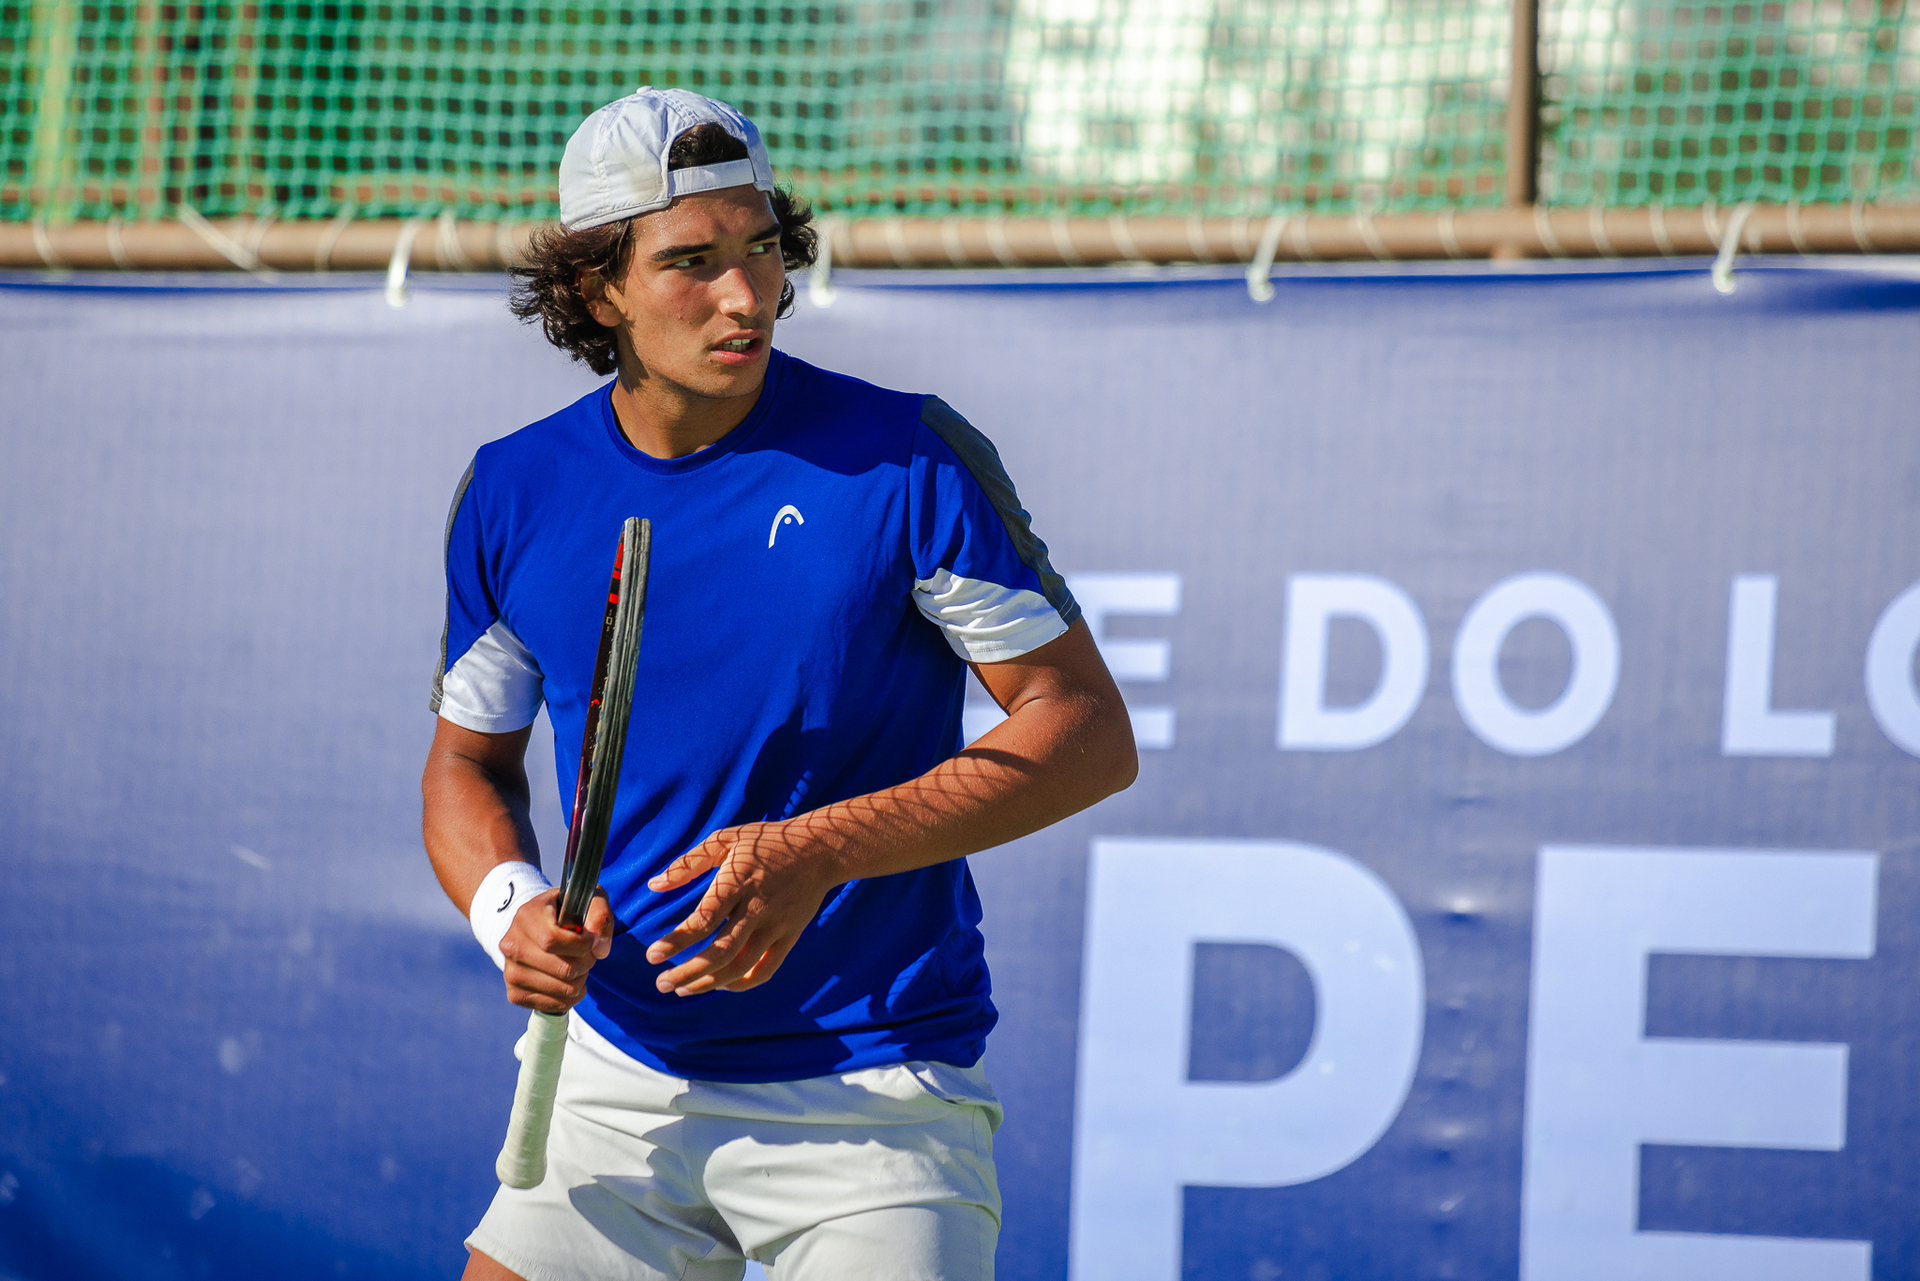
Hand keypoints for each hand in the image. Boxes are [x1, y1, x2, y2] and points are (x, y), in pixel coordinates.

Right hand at [499, 886, 614, 1012]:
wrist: (540, 927)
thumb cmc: (568, 912)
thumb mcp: (588, 900)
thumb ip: (600, 916)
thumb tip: (599, 949)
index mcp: (526, 916)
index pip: (552, 941)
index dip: (581, 945)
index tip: (591, 940)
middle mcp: (511, 945)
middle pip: (562, 969)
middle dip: (586, 963)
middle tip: (588, 955)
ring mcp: (510, 971)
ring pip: (562, 989)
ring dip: (581, 980)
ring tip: (578, 966)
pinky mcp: (515, 993)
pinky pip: (553, 1005)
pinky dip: (571, 997)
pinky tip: (571, 982)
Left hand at [645, 818, 845, 995]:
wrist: (820, 848)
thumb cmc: (766, 841)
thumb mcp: (725, 839)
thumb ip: (688, 863)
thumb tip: (653, 886)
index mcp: (737, 882)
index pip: (703, 920)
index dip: (676, 942)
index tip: (652, 956)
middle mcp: (757, 907)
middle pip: (721, 952)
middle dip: (687, 972)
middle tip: (662, 983)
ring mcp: (777, 925)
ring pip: (741, 966)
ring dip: (709, 983)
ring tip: (683, 989)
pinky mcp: (791, 936)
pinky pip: (766, 969)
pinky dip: (741, 984)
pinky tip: (719, 985)